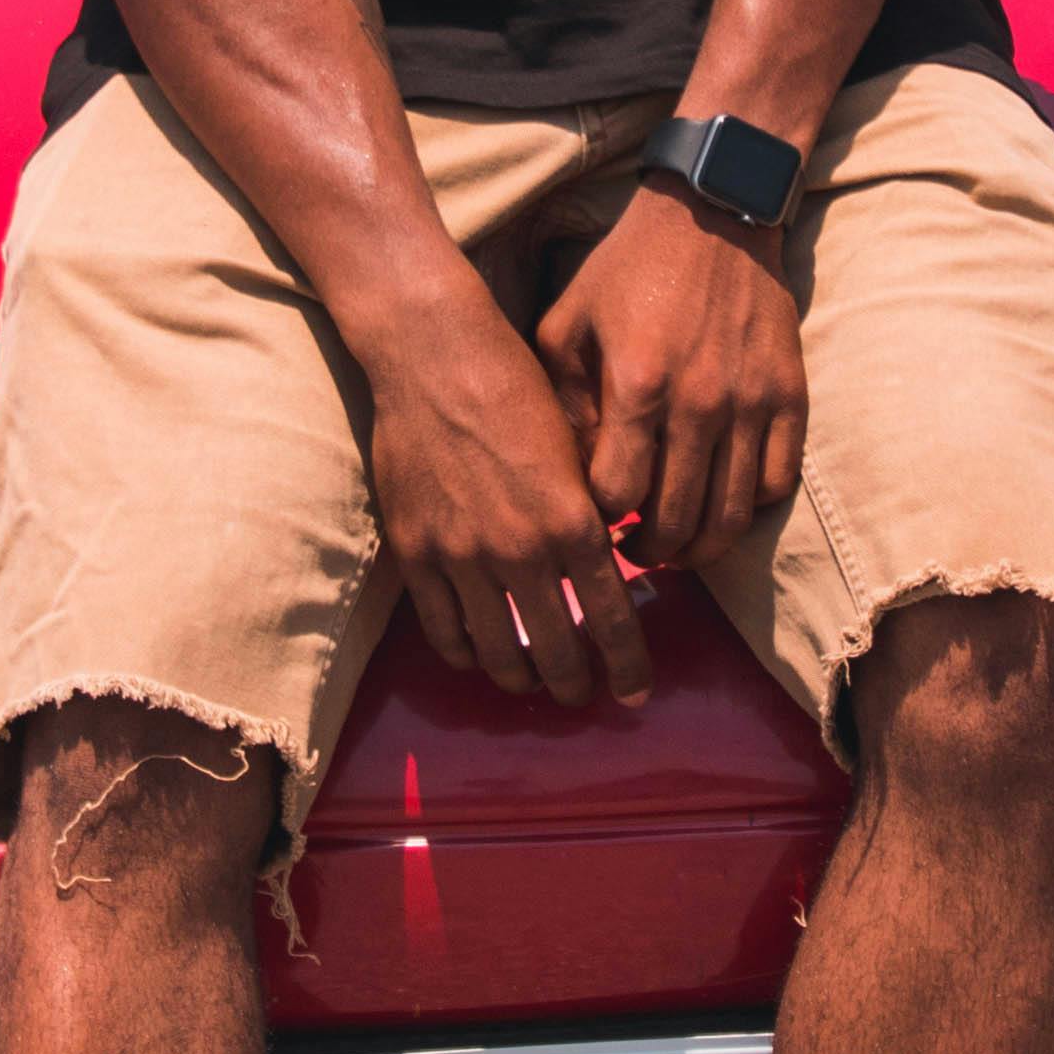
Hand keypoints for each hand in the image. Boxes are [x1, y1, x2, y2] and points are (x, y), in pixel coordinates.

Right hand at [355, 269, 655, 707]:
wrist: (434, 357)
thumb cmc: (515, 387)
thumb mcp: (573, 449)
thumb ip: (590, 513)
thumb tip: (607, 565)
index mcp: (572, 522)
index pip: (612, 621)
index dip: (628, 668)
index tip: (637, 694)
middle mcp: (519, 550)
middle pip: (555, 652)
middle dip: (577, 686)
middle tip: (586, 696)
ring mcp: (462, 558)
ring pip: (498, 654)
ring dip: (522, 680)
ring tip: (534, 682)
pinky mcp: (416, 554)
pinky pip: (444, 631)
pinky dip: (467, 655)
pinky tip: (479, 655)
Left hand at [535, 192, 809, 573]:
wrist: (713, 215)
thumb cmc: (629, 269)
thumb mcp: (568, 323)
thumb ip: (566, 403)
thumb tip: (578, 473)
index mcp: (637, 383)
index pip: (618, 495)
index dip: (602, 519)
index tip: (598, 517)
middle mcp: (699, 401)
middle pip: (677, 520)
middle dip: (651, 550)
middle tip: (638, 550)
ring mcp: (752, 402)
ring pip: (731, 516)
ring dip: (701, 547)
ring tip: (679, 546)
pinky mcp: (790, 395)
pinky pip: (776, 482)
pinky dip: (750, 509)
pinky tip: (723, 503)